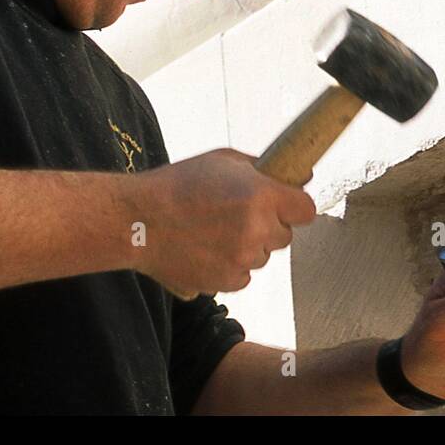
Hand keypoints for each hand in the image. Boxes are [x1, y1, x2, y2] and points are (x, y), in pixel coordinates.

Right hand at [131, 148, 315, 294]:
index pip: (307, 210)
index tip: (285, 204)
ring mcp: (242, 259)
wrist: (137, 221)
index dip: (295, 206)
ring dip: (249, 247)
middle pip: (285, 235)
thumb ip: (264, 169)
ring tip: (216, 231)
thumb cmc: (178, 185)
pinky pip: (243, 276)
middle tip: (239, 215)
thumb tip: (301, 175)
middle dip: (269, 225)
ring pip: (263, 256)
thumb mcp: (224, 161)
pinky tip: (208, 249)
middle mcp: (257, 229)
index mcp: (261, 196)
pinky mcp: (226, 282)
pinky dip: (231, 266)